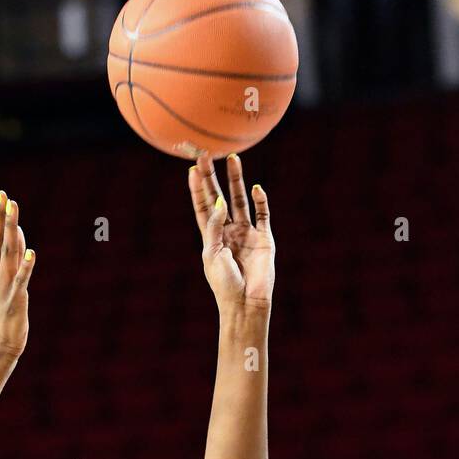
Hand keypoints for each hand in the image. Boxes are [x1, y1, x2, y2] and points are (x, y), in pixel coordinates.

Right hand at [0, 184, 34, 356]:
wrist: (0, 342)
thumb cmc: (4, 309)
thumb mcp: (6, 278)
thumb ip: (12, 254)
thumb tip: (16, 229)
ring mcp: (5, 284)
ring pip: (8, 252)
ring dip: (10, 229)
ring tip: (13, 209)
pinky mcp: (16, 299)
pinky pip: (22, 280)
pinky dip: (26, 266)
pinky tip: (32, 252)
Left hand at [188, 152, 273, 312]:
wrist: (246, 303)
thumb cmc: (224, 283)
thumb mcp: (212, 253)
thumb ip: (215, 226)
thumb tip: (220, 200)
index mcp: (211, 237)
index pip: (203, 206)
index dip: (198, 188)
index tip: (193, 168)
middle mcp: (228, 231)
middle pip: (220, 197)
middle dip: (214, 177)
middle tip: (208, 155)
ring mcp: (247, 233)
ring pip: (240, 200)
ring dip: (236, 180)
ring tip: (233, 158)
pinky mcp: (264, 238)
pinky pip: (263, 214)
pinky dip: (260, 200)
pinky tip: (255, 187)